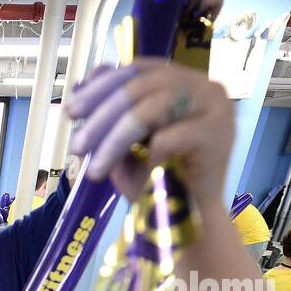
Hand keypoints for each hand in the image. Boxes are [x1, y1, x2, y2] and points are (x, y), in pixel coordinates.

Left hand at [67, 60, 232, 204]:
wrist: (190, 220)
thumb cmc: (158, 182)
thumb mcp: (126, 144)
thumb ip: (110, 114)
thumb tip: (81, 85)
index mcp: (183, 82)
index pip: (139, 70)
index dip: (102, 86)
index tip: (72, 111)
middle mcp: (203, 86)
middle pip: (143, 85)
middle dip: (102, 116)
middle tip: (77, 146)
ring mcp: (215, 107)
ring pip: (153, 107)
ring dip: (115, 138)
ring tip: (95, 169)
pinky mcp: (218, 133)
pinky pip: (169, 137)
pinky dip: (143, 157)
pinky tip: (131, 179)